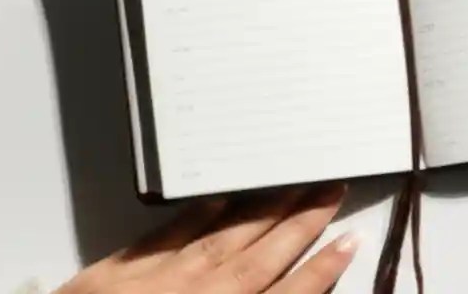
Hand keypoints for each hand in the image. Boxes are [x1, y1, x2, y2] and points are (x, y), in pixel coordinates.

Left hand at [56, 183, 357, 293]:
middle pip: (263, 256)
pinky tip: (223, 198)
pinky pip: (170, 234)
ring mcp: (159, 281)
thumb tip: (276, 293)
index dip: (321, 270)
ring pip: (226, 237)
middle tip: (333, 188)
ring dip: (266, 210)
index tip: (350, 241)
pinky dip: (201, 215)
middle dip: (304, 222)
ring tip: (295, 185)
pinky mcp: (118, 273)